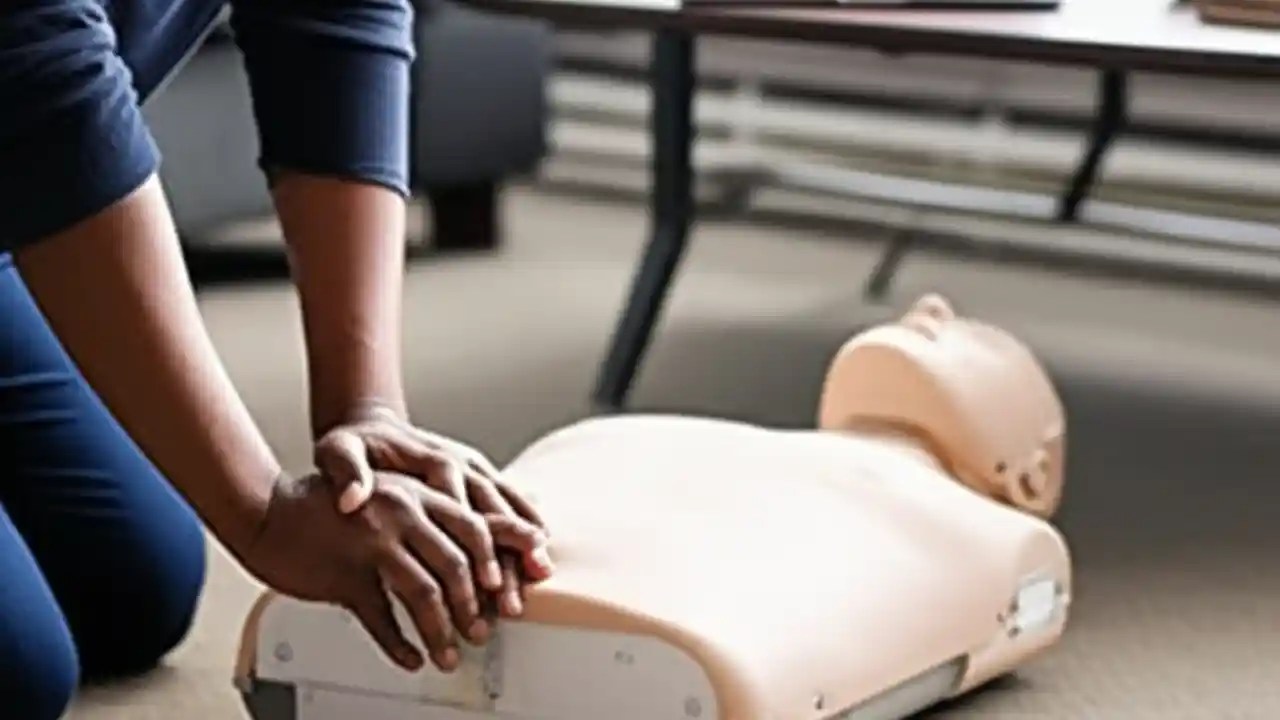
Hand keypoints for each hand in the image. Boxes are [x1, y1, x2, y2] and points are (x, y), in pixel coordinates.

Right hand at [239, 470, 544, 672]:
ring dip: (441, 632)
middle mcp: (399, 514)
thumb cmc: (331, 505)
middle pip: (455, 566)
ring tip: (449, 655)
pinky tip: (410, 659)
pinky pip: (382, 618)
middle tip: (481, 631)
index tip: (508, 593)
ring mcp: (372, 545)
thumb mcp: (387, 496)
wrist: (267, 509)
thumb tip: (479, 548)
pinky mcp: (345, 576)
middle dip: (474, 607)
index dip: (498, 563)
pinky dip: (400, 645)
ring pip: (423, 595)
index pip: (476, 528)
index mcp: (416, 495)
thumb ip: (429, 515)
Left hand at [314, 403, 554, 614]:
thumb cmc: (354, 446)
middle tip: (511, 590)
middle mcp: (460, 463)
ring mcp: (474, 471)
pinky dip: (528, 526)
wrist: (371, 429)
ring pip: (507, 508)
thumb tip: (351, 499)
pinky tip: (539, 554)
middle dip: (506, 550)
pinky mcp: (479, 479)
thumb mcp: (337, 450)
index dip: (471, 535)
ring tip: (538, 576)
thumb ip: (346, 471)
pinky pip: (511, 503)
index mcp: (431, 458)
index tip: (479, 572)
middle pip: (491, 508)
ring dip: (523, 542)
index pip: (458, 500)